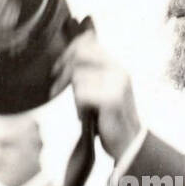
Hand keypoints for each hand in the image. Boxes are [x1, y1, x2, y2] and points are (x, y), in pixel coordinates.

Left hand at [56, 30, 141, 158]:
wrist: (129, 143)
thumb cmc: (110, 117)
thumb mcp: (101, 89)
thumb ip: (90, 71)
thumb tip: (69, 54)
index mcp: (116, 65)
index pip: (87, 43)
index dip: (68, 52)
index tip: (57, 68)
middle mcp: (119, 70)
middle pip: (80, 55)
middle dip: (64, 72)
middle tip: (55, 89)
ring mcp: (117, 83)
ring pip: (78, 77)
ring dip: (73, 96)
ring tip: (82, 109)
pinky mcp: (112, 98)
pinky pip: (82, 94)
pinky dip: (79, 107)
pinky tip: (86, 116)